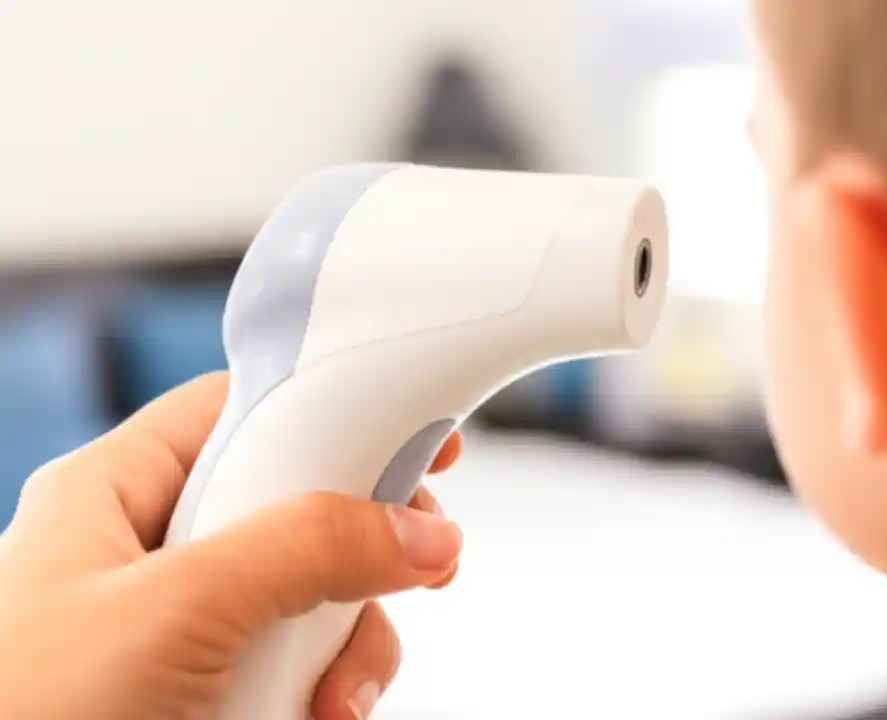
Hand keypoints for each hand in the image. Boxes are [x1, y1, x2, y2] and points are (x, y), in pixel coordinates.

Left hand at [0, 372, 463, 719]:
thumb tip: (419, 532)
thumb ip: (304, 548)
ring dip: (351, 644)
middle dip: (361, 550)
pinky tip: (319, 716)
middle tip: (419, 564)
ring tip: (333, 697)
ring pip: (313, 599)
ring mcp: (183, 630)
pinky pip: (300, 669)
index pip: (239, 410)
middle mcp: (151, 554)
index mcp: (112, 493)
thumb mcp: (173, 609)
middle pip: (297, 508)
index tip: (422, 434)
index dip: (332, 410)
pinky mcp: (210, 692)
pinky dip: (329, 693)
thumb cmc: (23, 716)